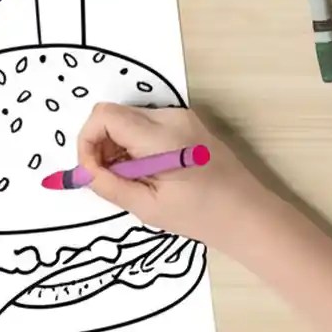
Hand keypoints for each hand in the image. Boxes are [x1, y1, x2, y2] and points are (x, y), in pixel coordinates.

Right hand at [76, 103, 274, 250]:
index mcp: (162, 138)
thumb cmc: (202, 217)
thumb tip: (82, 172)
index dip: (87, 142)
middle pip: (113, 115)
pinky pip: (145, 125)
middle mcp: (172, 117)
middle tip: (107, 181)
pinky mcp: (186, 123)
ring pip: (127, 119)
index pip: (104, 116)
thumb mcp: (148, 208)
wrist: (249, 215)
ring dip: (117, 147)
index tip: (92, 173)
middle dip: (100, 145)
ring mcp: (181, 117)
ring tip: (129, 181)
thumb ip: (109, 186)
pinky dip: (134, 146)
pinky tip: (146, 174)